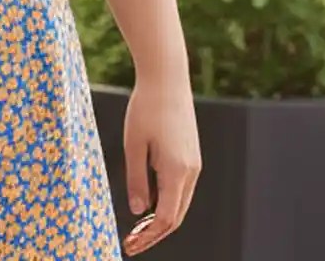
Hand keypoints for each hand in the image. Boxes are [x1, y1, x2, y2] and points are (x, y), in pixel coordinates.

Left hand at [121, 75, 201, 255]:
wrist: (167, 79)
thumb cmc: (146, 108)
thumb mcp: (133, 144)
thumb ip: (136, 179)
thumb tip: (140, 212)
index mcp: (177, 171)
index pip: (167, 218)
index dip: (149, 237)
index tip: (129, 246)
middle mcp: (191, 171)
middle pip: (177, 216)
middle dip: (155, 234)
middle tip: (130, 242)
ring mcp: (194, 163)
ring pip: (181, 203)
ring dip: (161, 219)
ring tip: (137, 228)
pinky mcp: (191, 155)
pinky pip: (181, 188)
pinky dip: (167, 202)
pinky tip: (149, 202)